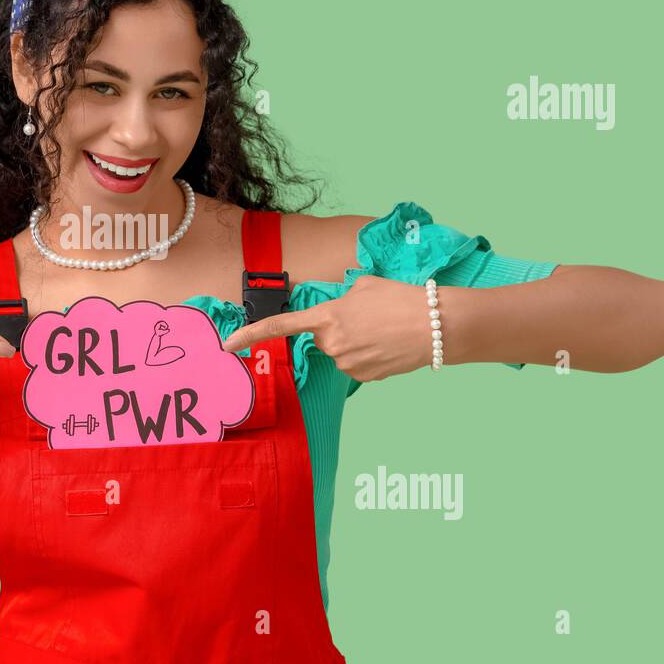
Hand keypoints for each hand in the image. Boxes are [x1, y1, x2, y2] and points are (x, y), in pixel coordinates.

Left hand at [220, 275, 436, 384]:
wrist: (437, 325)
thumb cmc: (402, 298)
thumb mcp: (365, 285)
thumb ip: (343, 297)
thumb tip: (341, 309)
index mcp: (327, 316)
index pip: (279, 327)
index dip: (249, 335)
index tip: (226, 345)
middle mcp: (331, 343)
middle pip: (321, 338)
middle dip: (338, 328)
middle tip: (368, 318)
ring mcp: (347, 363)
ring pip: (340, 352)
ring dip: (355, 342)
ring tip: (383, 329)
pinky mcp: (364, 378)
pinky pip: (356, 365)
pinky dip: (369, 356)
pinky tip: (389, 345)